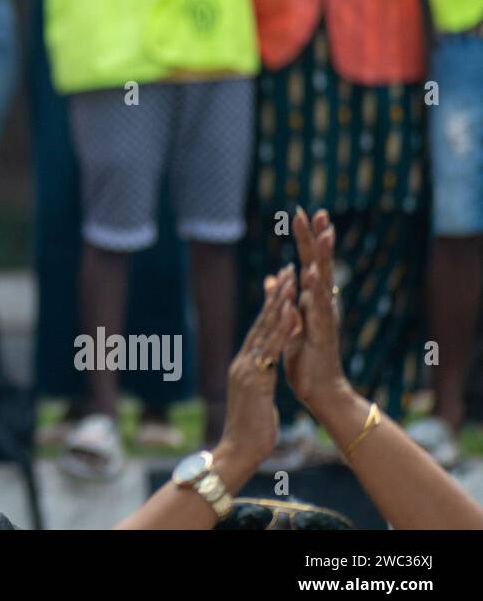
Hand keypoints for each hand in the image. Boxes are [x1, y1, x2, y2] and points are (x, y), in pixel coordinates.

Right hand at [217, 264, 300, 472]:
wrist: (239, 449)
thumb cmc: (251, 429)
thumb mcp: (257, 398)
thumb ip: (259, 381)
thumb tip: (263, 374)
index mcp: (245, 366)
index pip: (260, 329)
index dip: (271, 306)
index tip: (281, 284)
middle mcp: (243, 362)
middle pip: (261, 322)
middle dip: (276, 295)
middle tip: (286, 270)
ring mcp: (247, 369)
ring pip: (265, 330)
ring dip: (279, 304)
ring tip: (289, 281)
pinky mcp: (255, 379)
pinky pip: (271, 350)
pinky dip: (280, 330)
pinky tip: (290, 314)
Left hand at [283, 208, 350, 411]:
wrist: (320, 390)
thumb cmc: (305, 359)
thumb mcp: (289, 324)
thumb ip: (283, 301)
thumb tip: (274, 279)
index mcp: (311, 301)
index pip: (308, 262)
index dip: (305, 239)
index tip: (303, 213)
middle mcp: (321, 304)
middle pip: (319, 264)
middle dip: (318, 238)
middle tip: (319, 211)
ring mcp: (324, 316)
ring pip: (323, 280)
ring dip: (323, 256)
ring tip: (326, 232)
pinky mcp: (322, 332)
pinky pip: (317, 308)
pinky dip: (314, 290)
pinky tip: (313, 274)